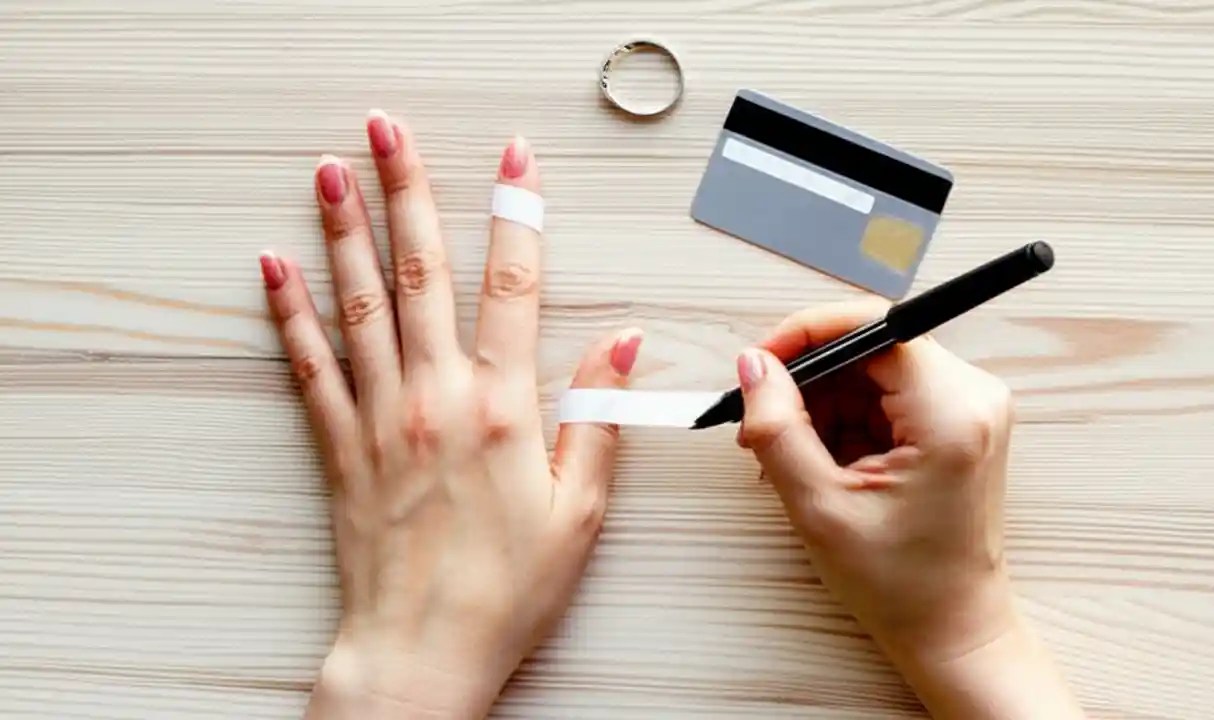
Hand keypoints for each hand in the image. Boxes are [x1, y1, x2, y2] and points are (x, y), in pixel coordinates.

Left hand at [260, 113, 642, 718]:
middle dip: (408, 191)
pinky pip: (309, 366)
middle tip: (389, 132)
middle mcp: (436, 398)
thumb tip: (621, 351)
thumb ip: (598, 420)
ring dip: (345, 232)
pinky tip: (276, 268)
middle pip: (423, 273)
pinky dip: (290, 313)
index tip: (516, 162)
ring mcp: (380, 418)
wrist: (421, 652)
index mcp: (504, 409)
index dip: (518, 215)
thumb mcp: (580, 511)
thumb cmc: (505, 591)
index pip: (515, 288)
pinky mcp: (339, 448)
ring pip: (361, 304)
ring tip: (330, 173)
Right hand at [737, 299, 1081, 718]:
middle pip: (870, 347)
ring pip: (872, 370)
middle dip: (808, 378)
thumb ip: (778, 428)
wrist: (953, 631)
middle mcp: (973, 398)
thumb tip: (753, 366)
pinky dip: (845, 419)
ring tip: (787, 456)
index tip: (761, 360)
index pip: (873, 327)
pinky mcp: (959, 422)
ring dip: (822, 402)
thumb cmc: (901, 585)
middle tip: (760, 422)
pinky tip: (820, 461)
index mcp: (951, 415)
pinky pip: (887, 394)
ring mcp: (970, 408)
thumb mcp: (820, 507)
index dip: (806, 333)